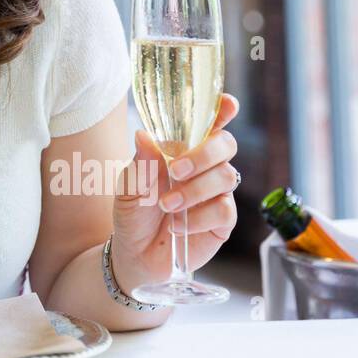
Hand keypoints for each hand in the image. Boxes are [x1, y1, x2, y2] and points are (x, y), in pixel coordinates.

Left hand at [110, 94, 240, 293]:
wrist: (134, 253)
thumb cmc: (133, 211)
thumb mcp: (129, 185)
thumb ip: (141, 162)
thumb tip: (145, 135)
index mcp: (182, 149)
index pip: (208, 123)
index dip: (222, 111)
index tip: (228, 104)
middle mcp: (205, 167)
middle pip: (225, 145)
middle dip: (204, 154)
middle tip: (176, 170)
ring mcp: (217, 193)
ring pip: (226, 177)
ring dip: (194, 190)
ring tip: (166, 206)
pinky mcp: (222, 221)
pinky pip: (224, 210)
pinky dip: (199, 217)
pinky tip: (178, 225)